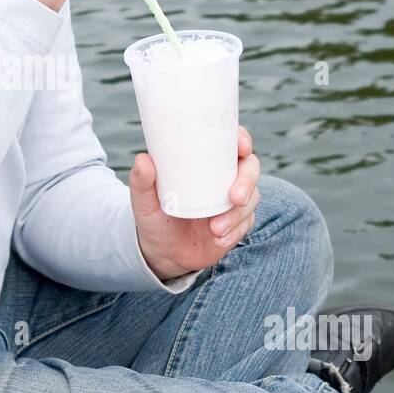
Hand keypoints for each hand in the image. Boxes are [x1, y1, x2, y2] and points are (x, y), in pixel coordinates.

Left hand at [129, 126, 260, 280]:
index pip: (229, 142)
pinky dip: (235, 232)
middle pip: (250, 168)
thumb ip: (141, 182)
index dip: (241, 138)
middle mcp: (223, 177)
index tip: (241, 147)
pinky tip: (219, 240)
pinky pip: (246, 224)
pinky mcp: (238, 223)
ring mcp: (233, 201)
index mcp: (204, 162)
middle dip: (247, 181)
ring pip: (252, 198)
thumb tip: (143, 159)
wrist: (163, 254)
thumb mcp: (144, 201)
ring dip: (237, 214)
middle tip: (235, 198)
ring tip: (215, 229)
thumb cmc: (154, 218)